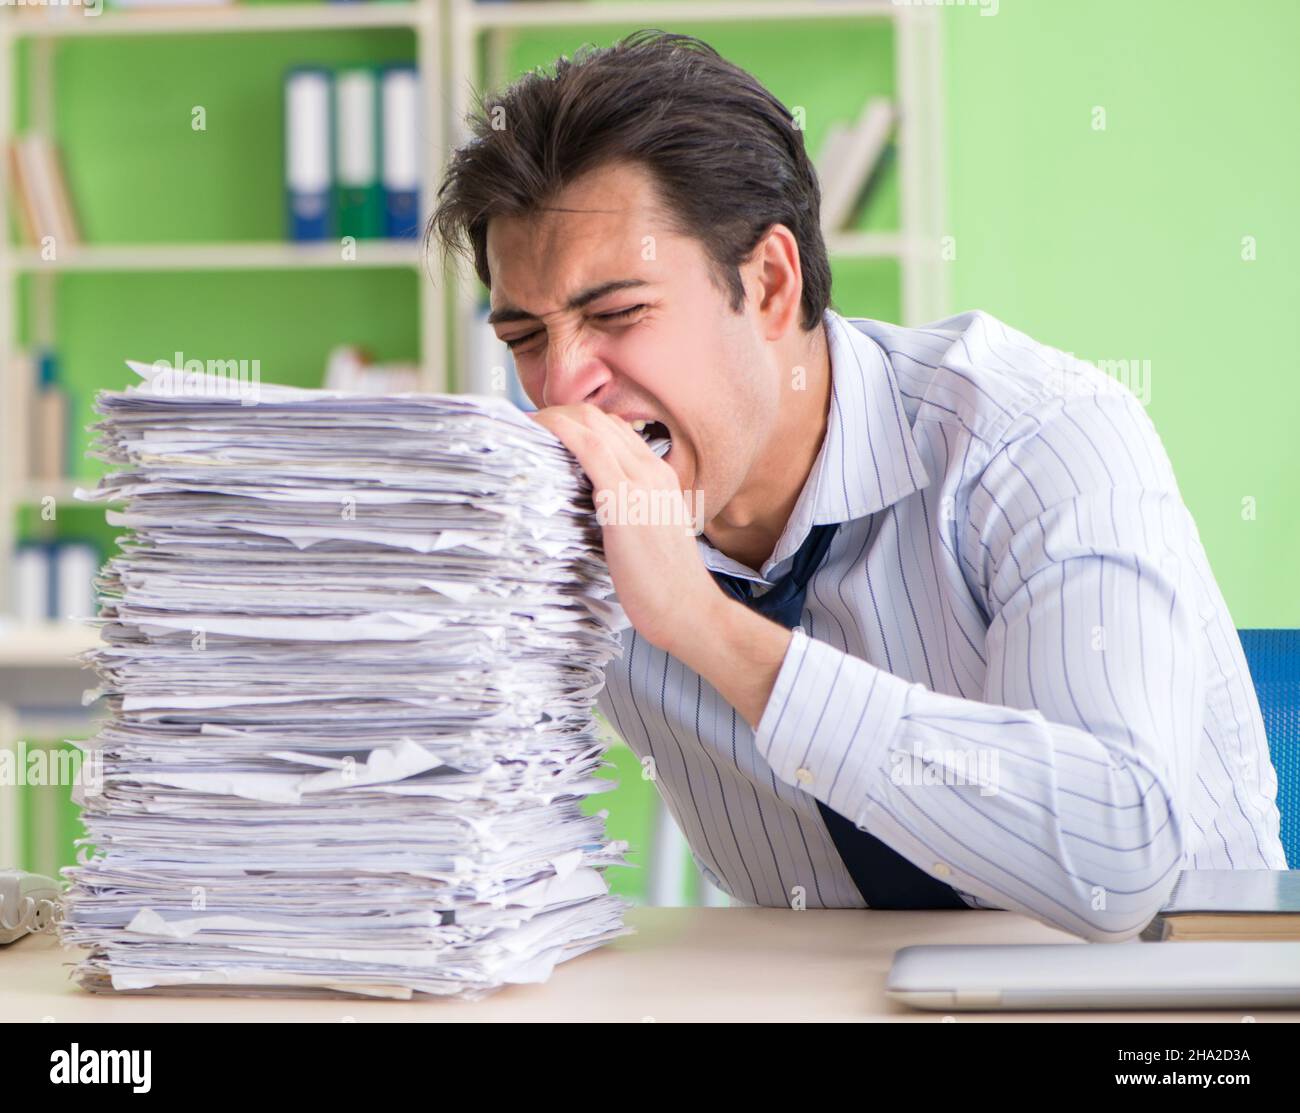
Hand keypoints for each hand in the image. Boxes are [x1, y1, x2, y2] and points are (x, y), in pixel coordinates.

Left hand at [529, 403, 721, 654]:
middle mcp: (653, 471)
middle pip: (600, 419)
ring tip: (522, 427)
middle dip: (557, 414)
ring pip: (593, 426)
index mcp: (660, 477)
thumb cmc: (665, 584)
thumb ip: (625, 514)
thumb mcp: (648, 535)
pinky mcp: (624, 502)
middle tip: (525, 427)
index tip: (545, 431)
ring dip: (552, 419)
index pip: (615, 430)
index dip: (576, 422)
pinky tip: (536, 433)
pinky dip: (560, 433)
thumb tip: (592, 514)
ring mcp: (641, 483)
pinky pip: (590, 451)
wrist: (689, 609)